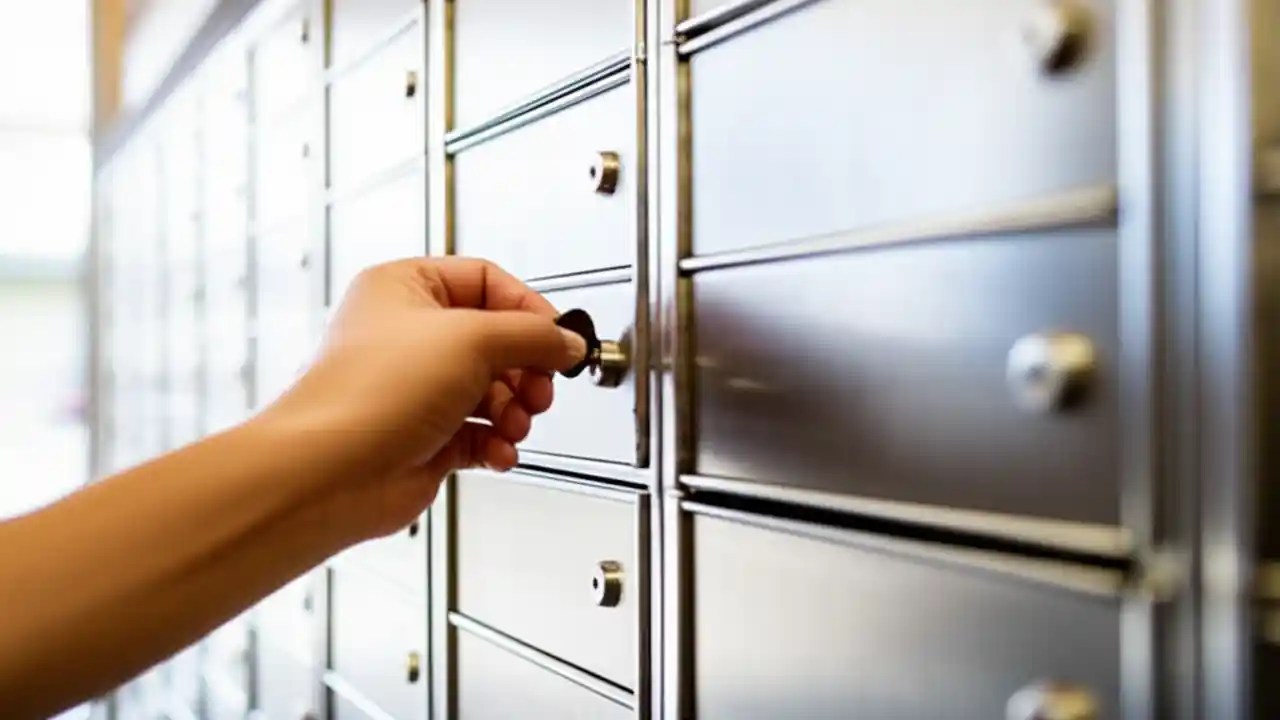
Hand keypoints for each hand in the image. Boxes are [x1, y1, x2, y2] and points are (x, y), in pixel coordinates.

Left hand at [262, 257, 586, 539]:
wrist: (332, 472)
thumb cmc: (369, 395)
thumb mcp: (471, 340)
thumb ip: (532, 336)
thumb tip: (566, 341)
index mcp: (405, 288)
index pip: (486, 282)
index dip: (527, 309)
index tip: (555, 337)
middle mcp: (409, 335)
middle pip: (496, 340)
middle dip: (525, 369)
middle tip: (539, 386)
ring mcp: (416, 387)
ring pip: (492, 389)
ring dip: (514, 410)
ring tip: (514, 422)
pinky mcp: (425, 435)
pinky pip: (480, 431)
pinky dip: (498, 442)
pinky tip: (499, 449)